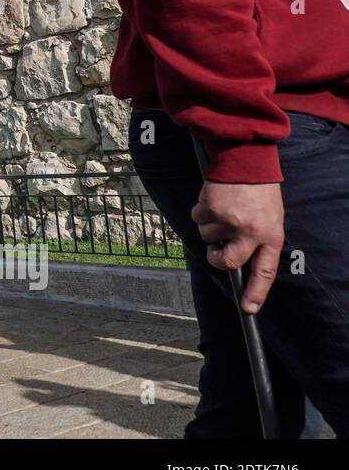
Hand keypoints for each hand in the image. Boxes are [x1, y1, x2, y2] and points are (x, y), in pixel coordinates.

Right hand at [191, 181, 283, 312]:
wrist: (247, 161)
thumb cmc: (259, 191)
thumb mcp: (270, 218)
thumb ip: (258, 239)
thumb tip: (238, 259)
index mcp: (270, 235)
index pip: (265, 271)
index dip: (256, 292)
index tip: (248, 308)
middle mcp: (250, 231)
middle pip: (227, 261)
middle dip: (216, 258)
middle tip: (215, 250)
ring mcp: (228, 220)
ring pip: (208, 236)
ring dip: (210, 225)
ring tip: (222, 209)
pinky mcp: (210, 208)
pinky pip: (197, 218)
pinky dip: (200, 210)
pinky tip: (213, 200)